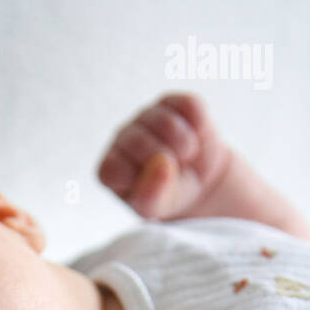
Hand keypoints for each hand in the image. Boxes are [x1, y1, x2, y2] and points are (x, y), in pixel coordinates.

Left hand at [97, 92, 231, 220]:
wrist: (197, 180)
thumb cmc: (169, 196)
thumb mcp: (157, 207)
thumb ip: (151, 195)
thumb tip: (162, 163)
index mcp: (111, 168)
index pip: (113, 170)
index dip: (140, 180)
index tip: (156, 188)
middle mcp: (122, 139)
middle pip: (137, 142)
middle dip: (165, 162)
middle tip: (176, 172)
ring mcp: (146, 117)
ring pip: (163, 121)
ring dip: (184, 144)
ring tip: (187, 156)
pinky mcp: (173, 102)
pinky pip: (188, 106)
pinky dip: (198, 127)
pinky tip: (196, 138)